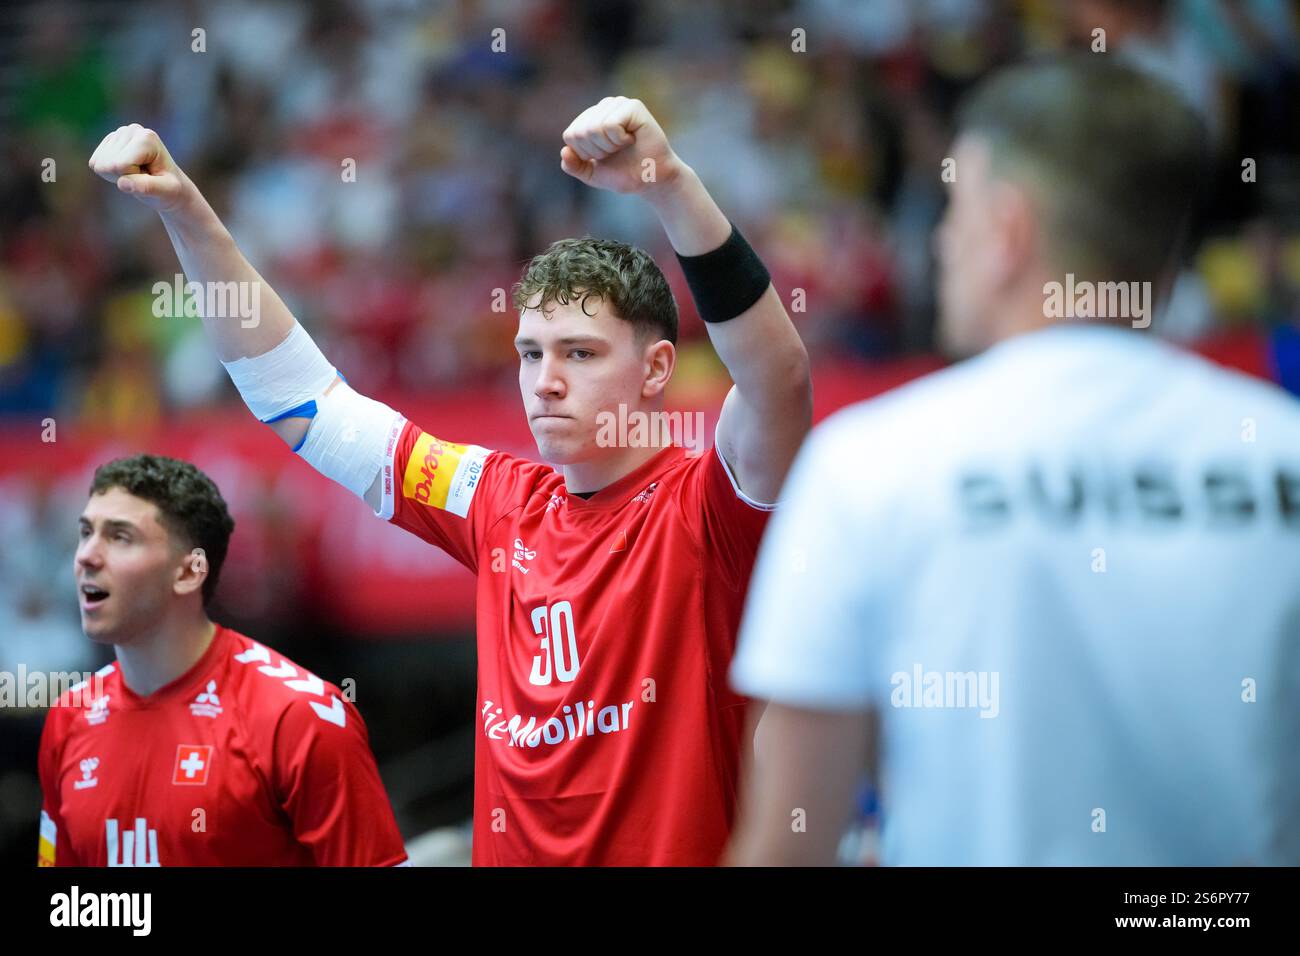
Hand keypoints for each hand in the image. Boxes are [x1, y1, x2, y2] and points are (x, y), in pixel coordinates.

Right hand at [88, 124, 188, 212]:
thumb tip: (122, 183)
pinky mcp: (108, 142)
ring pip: (99, 164)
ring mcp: (118, 134)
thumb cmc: (170, 189)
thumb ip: (146, 187)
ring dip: (117, 175)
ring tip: (138, 172)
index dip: (133, 177)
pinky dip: (109, 172)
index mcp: (146, 138)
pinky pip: (94, 164)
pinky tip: (127, 169)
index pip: (120, 165)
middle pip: (107, 164)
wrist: (169, 184)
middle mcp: (131, 130)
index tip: (150, 176)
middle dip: (124, 176)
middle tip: (143, 175)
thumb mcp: (165, 192)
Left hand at [560, 96, 684, 196]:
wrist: (651, 179)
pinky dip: (619, 140)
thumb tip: (564, 152)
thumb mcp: (592, 174)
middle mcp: (603, 107)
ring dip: (609, 146)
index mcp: (590, 119)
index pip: (570, 135)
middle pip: (581, 132)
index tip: (604, 157)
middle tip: (616, 152)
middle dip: (598, 151)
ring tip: (624, 145)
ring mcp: (618, 104)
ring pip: (595, 128)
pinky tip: (631, 139)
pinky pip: (610, 125)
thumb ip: (574, 166)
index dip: (585, 154)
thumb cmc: (624, 174)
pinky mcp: (632, 106)